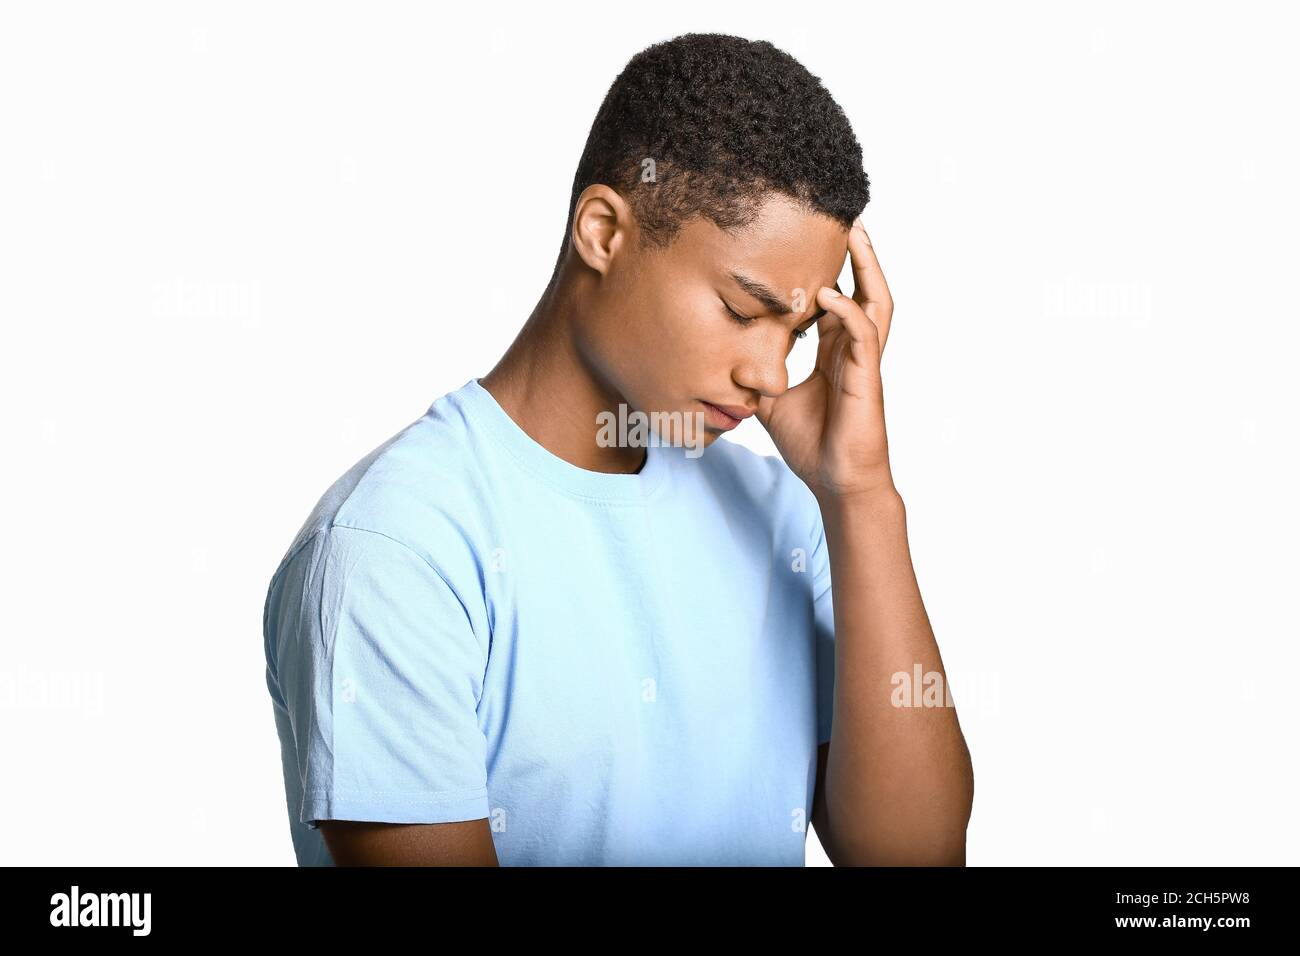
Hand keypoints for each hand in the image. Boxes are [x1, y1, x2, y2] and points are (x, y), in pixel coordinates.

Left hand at [755, 217, 895, 501]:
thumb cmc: (812, 444)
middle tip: (842, 216)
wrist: (836, 482)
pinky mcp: (867, 380)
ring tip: (855, 234)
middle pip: (863, 288)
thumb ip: (755, 374)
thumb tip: (721, 359)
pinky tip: (829, 295)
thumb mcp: (769, 401)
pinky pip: (863, 337)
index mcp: (835, 352)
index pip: (834, 299)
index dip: (824, 270)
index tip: (805, 239)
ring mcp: (864, 362)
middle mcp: (853, 350)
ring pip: (875, 302)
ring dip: (867, 267)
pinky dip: (847, 312)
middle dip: (857, 253)